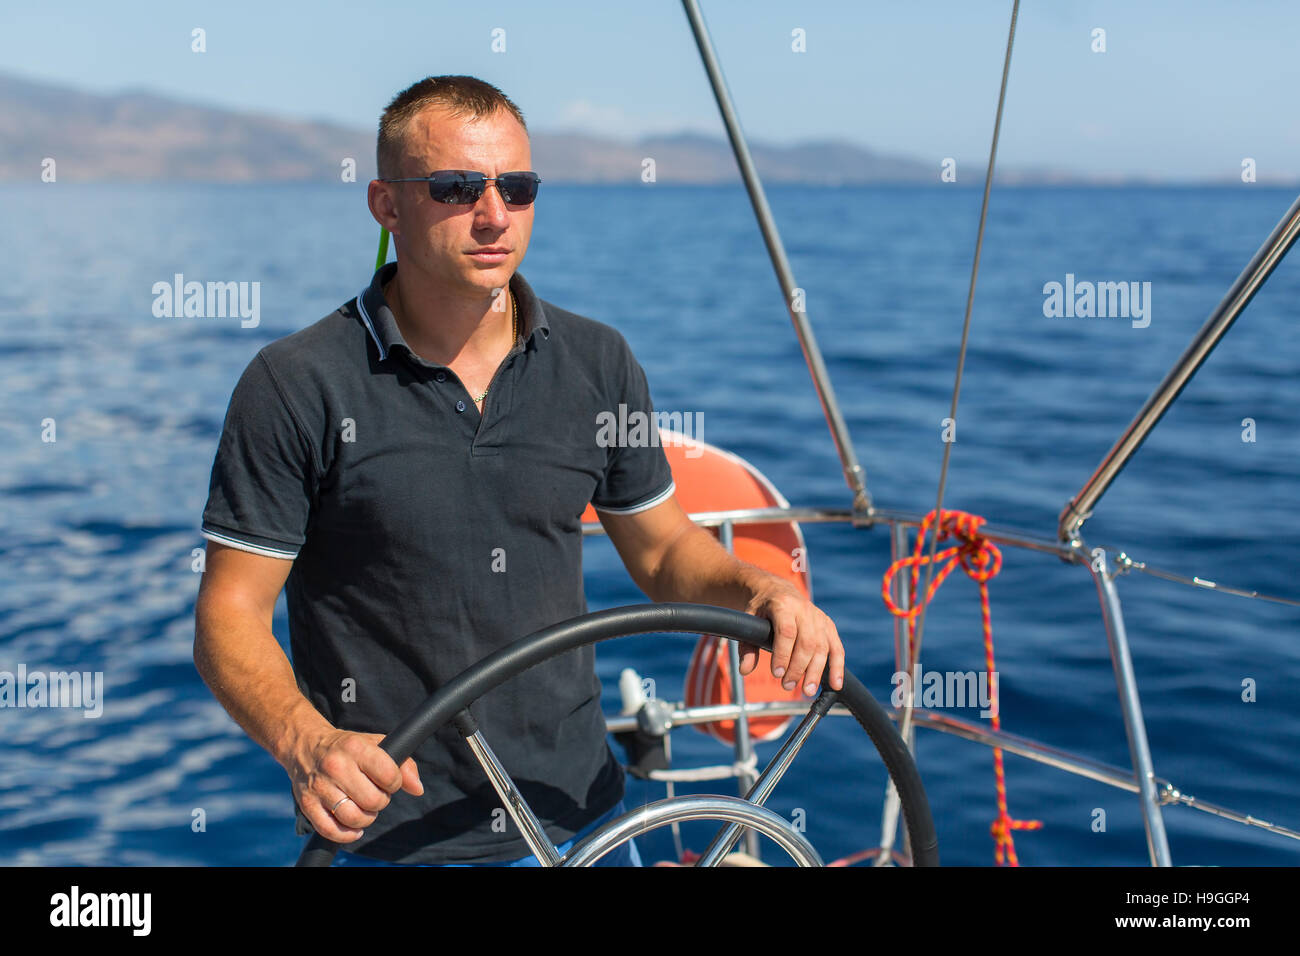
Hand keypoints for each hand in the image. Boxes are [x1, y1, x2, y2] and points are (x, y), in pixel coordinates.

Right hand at [287, 727, 423, 842]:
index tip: (388, 781)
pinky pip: (331, 831)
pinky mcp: (307, 805)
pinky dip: (346, 834)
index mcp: (356, 748)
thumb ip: (403, 764)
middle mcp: (336, 766)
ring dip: (365, 819)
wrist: (306, 747)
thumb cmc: (348, 748)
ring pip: (354, 818)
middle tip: (373, 794)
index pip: (389, 776)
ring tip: (362, 807)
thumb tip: (417, 789)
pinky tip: (352, 826)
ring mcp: (320, 787)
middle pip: (373, 801)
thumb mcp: (376, 745)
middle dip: (380, 801)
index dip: (394, 783)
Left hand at [742, 579, 844, 696]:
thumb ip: (746, 646)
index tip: (777, 674)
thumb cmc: (761, 609)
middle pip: (806, 642)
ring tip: (807, 691)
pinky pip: (836, 647)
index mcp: (783, 605)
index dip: (783, 655)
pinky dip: (837, 667)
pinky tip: (836, 685)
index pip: (786, 632)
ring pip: (822, 647)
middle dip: (798, 668)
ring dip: (816, 672)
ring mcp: (818, 617)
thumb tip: (745, 670)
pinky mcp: (828, 625)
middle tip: (787, 685)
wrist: (777, 590)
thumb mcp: (748, 621)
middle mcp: (804, 610)